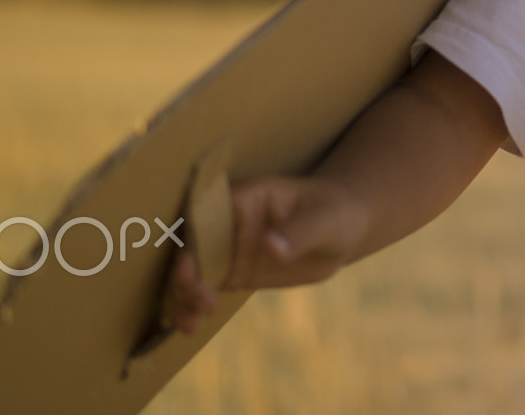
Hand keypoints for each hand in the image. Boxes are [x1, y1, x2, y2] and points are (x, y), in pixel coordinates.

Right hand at [160, 175, 369, 334]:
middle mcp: (226, 222)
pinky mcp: (232, 272)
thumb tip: (271, 246)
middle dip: (181, 274)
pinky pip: (202, 288)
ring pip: (188, 272)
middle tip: (201, 299)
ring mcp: (226, 248)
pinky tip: (191, 326)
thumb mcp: (324, 220)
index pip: (202, 213)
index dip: (187, 237)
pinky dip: (191, 306)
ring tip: (191, 322)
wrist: (345, 230)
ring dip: (180, 296)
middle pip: (186, 246)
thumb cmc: (336, 213)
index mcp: (243, 198)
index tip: (188, 264)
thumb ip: (298, 232)